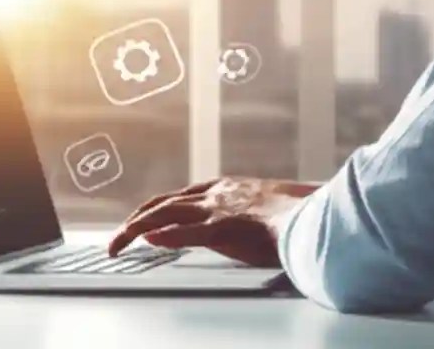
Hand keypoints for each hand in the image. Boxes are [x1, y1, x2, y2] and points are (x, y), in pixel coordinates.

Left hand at [106, 177, 319, 267]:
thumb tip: (240, 220)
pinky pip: (187, 232)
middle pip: (164, 202)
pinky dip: (164, 237)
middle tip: (117, 237)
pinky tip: (147, 242)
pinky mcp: (226, 228)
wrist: (317, 213)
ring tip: (117, 244)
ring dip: (136, 229)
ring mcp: (220, 209)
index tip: (139, 219)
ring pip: (165, 213)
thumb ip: (245, 212)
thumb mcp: (265, 209)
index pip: (180, 195)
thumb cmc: (299, 213)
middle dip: (136, 219)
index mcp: (227, 187)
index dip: (155, 207)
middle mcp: (217, 194)